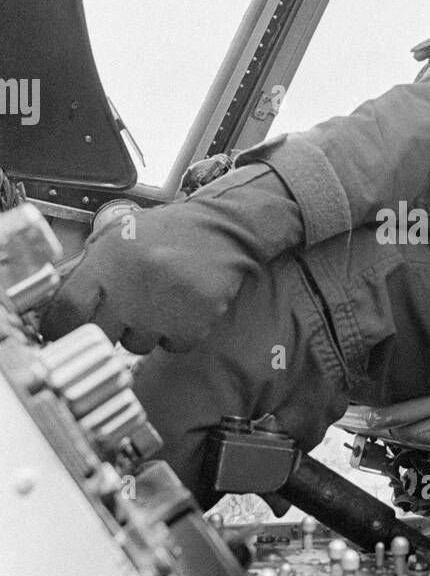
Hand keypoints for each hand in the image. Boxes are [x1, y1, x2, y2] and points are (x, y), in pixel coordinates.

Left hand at [40, 164, 303, 352]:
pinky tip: (182, 309)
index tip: (61, 331)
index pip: (67, 308)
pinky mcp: (194, 322)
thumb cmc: (170, 233)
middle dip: (104, 329)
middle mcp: (134, 284)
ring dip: (142, 332)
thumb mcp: (121, 237)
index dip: (58, 326)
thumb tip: (57, 306)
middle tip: (118, 316)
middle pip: (99, 334)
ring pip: (135, 345)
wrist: (226, 228)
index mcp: (109, 258)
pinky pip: (171, 346)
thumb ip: (90, 268)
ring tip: (158, 303)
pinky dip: (175, 334)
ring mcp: (165, 306)